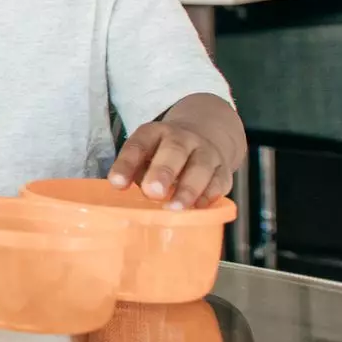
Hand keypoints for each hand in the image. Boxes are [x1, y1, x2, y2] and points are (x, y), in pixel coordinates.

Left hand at [108, 118, 235, 208]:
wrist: (207, 134)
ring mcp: (207, 153)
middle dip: (163, 172)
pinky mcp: (224, 170)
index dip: (127, 164)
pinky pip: (219, 182)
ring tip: (174, 207)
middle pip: (174, 151)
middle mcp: (183, 139)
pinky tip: (198, 208)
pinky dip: (209, 196)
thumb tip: (125, 190)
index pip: (139, 144)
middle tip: (152, 192)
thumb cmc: (164, 152)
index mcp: (156, 133)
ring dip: (188, 189)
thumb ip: (136, 170)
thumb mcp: (146, 152)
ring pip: (200, 168)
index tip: (117, 184)